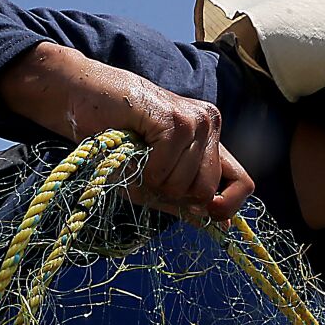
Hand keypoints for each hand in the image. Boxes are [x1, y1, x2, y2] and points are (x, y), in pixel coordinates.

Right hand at [0, 42, 254, 222]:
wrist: (80, 97)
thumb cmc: (112, 139)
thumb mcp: (153, 179)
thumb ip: (185, 200)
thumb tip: (222, 226)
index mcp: (209, 139)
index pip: (244, 183)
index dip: (229, 207)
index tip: (207, 215)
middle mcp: (210, 125)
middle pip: (208, 190)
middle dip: (174, 195)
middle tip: (148, 173)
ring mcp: (197, 120)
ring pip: (189, 185)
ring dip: (155, 183)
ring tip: (138, 156)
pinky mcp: (177, 119)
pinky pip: (168, 170)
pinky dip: (146, 171)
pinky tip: (134, 150)